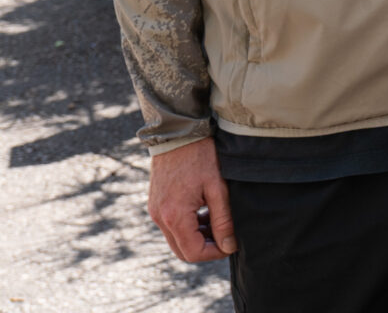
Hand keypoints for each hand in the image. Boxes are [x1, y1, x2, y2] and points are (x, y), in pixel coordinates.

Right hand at [147, 137, 236, 261]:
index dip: (215, 253)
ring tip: (218, 220)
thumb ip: (223, 220)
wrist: (178, 134)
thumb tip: (228, 245)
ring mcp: (155, 211)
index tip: (231, 243)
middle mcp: (160, 217)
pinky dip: (188, 226)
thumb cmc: (201, 157)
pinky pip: (171, 226)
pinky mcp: (156, 204)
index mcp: (174, 216)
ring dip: (198, 237)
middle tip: (226, 235)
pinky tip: (205, 212)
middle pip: (182, 251)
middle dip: (206, 248)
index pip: (193, 252)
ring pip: (177, 239)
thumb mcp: (218, 188)